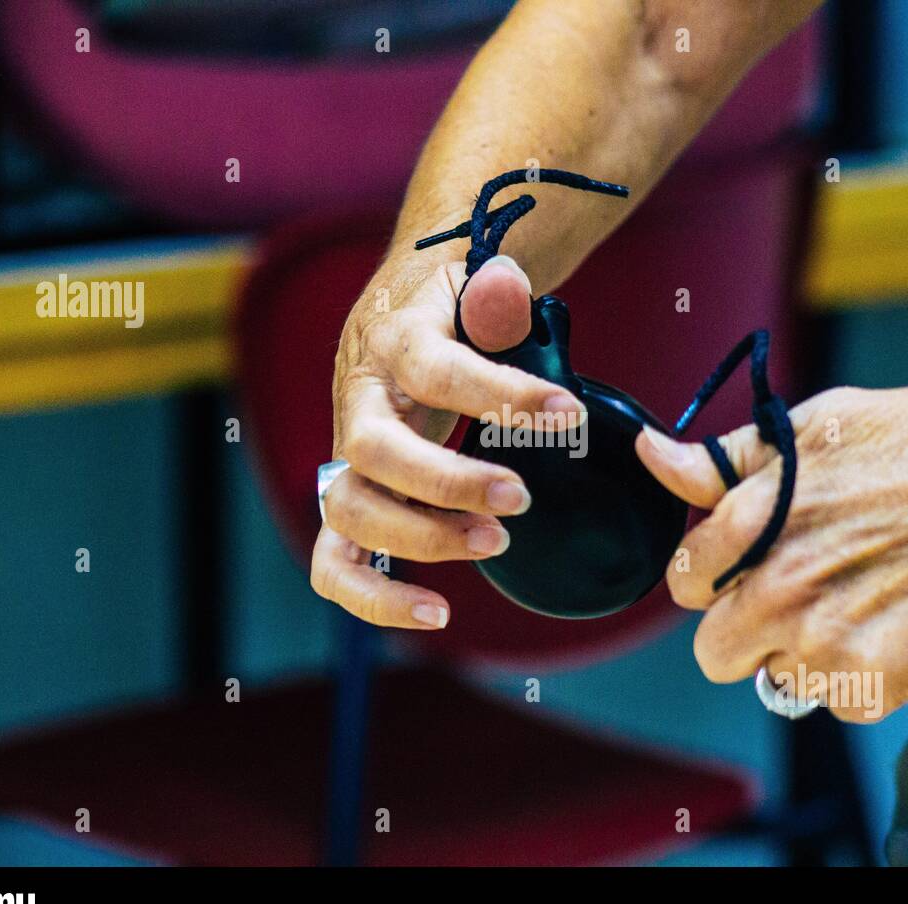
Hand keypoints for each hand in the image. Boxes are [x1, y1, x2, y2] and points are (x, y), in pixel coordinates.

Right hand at [311, 253, 586, 628]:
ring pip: (348, 509)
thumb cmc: (453, 309)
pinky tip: (437, 615)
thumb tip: (506, 290)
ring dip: (420, 538)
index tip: (570, 416)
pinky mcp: (351, 501)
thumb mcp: (477, 285)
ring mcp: (346, 457)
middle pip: (374, 450)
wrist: (402, 314)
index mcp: (391, 341)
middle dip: (448, 483)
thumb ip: (494, 295)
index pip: (436, 370)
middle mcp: (357, 401)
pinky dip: (375, 597)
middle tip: (520, 498)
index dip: (502, 395)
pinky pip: (337, 563)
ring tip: (498, 542)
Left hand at [636, 378, 907, 721]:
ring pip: (778, 678)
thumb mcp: (814, 428)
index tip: (742, 567)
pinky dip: (859, 674)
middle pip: (715, 651)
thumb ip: (723, 462)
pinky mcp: (877, 682)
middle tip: (801, 592)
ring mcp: (828, 642)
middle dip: (747, 626)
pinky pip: (837, 700)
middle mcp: (781, 589)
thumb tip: (651, 457)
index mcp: (754, 522)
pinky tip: (894, 621)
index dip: (711, 575)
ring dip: (807, 651)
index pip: (684, 583)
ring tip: (861, 597)